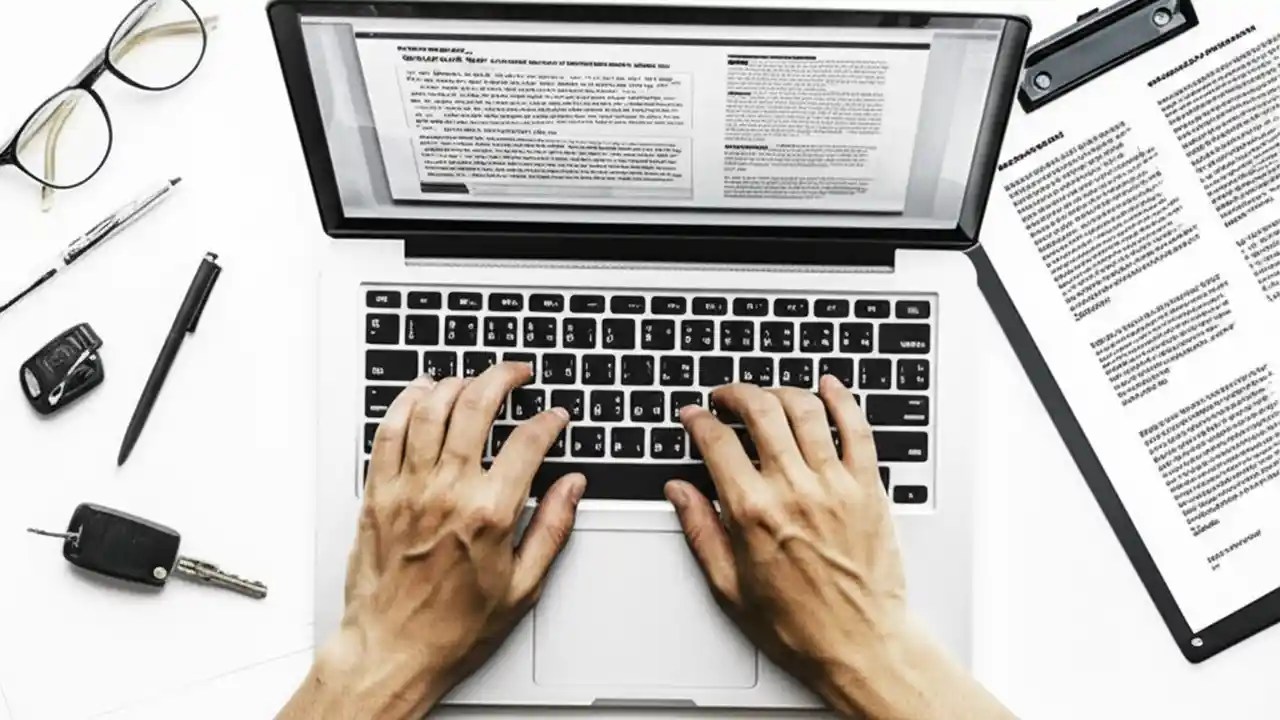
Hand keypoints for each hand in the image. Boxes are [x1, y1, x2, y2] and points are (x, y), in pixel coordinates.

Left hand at [281, 363, 585, 719]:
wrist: (392, 651)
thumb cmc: (452, 627)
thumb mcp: (522, 586)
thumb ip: (552, 528)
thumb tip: (572, 489)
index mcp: (488, 514)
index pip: (527, 443)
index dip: (548, 422)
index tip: (555, 418)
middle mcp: (447, 493)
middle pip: (475, 407)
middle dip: (502, 378)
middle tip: (516, 374)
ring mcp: (407, 489)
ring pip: (430, 409)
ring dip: (454, 384)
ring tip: (472, 380)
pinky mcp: (377, 494)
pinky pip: (387, 432)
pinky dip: (405, 403)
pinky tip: (420, 394)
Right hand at [667, 376, 1010, 719]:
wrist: (860, 646)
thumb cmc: (798, 625)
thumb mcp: (729, 586)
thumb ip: (700, 530)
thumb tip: (679, 492)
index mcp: (753, 512)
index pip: (718, 441)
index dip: (698, 420)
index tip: (693, 416)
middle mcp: (794, 490)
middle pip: (760, 411)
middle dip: (735, 393)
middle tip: (725, 397)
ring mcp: (835, 485)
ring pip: (805, 409)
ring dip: (780, 391)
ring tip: (767, 396)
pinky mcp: (869, 488)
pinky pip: (858, 428)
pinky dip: (842, 399)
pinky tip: (829, 387)